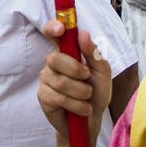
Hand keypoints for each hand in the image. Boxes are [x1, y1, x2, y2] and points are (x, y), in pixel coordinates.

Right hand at [37, 21, 110, 146]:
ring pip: (60, 81)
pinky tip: (83, 108)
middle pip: (55, 58)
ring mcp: (46, 80)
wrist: (92, 119)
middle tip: (87, 78)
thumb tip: (83, 33)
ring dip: (80, 92)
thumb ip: (93, 53)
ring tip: (87, 97)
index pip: (52, 33)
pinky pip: (58, 97)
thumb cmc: (96, 92)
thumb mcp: (102, 71)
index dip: (53, 27)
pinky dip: (76, 104)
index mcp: (66, 52)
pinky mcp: (44, 97)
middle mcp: (52, 63)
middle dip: (76, 70)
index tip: (61, 28)